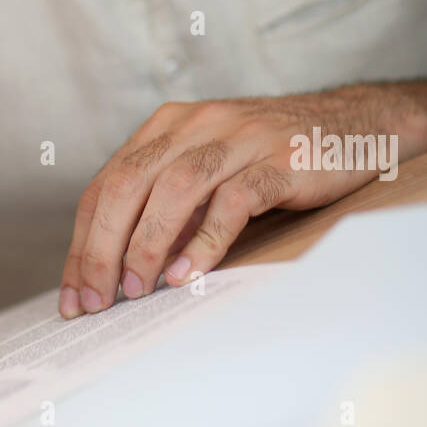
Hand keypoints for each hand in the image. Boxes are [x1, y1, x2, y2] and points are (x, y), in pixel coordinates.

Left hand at [57, 88, 422, 317]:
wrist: (352, 126)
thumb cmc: (270, 159)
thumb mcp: (209, 171)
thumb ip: (168, 206)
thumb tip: (120, 270)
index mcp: (167, 127)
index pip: (107, 184)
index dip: (83, 240)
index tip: (74, 294)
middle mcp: (195, 125)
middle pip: (128, 184)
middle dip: (102, 247)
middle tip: (95, 300)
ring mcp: (237, 139)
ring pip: (173, 189)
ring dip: (146, 244)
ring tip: (134, 291)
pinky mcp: (277, 160)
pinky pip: (232, 201)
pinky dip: (204, 241)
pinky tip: (186, 275)